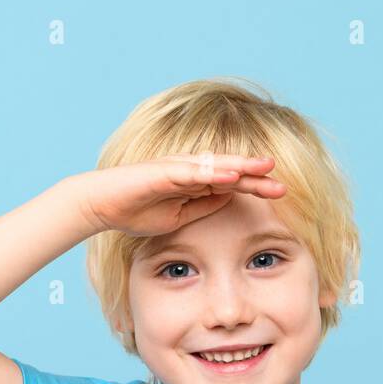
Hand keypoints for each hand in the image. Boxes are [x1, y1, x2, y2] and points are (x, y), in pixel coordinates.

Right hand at [71, 153, 285, 237]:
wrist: (101, 206)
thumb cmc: (135, 211)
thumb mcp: (179, 216)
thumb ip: (203, 206)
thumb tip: (229, 198)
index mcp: (193, 181)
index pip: (231, 182)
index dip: (255, 185)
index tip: (279, 191)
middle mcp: (187, 169)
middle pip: (229, 170)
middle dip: (256, 175)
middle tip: (281, 181)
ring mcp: (175, 169)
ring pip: (214, 166)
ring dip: (240, 166)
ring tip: (264, 167)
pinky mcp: (161, 173)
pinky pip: (191, 173)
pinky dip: (211, 173)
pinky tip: (230, 175)